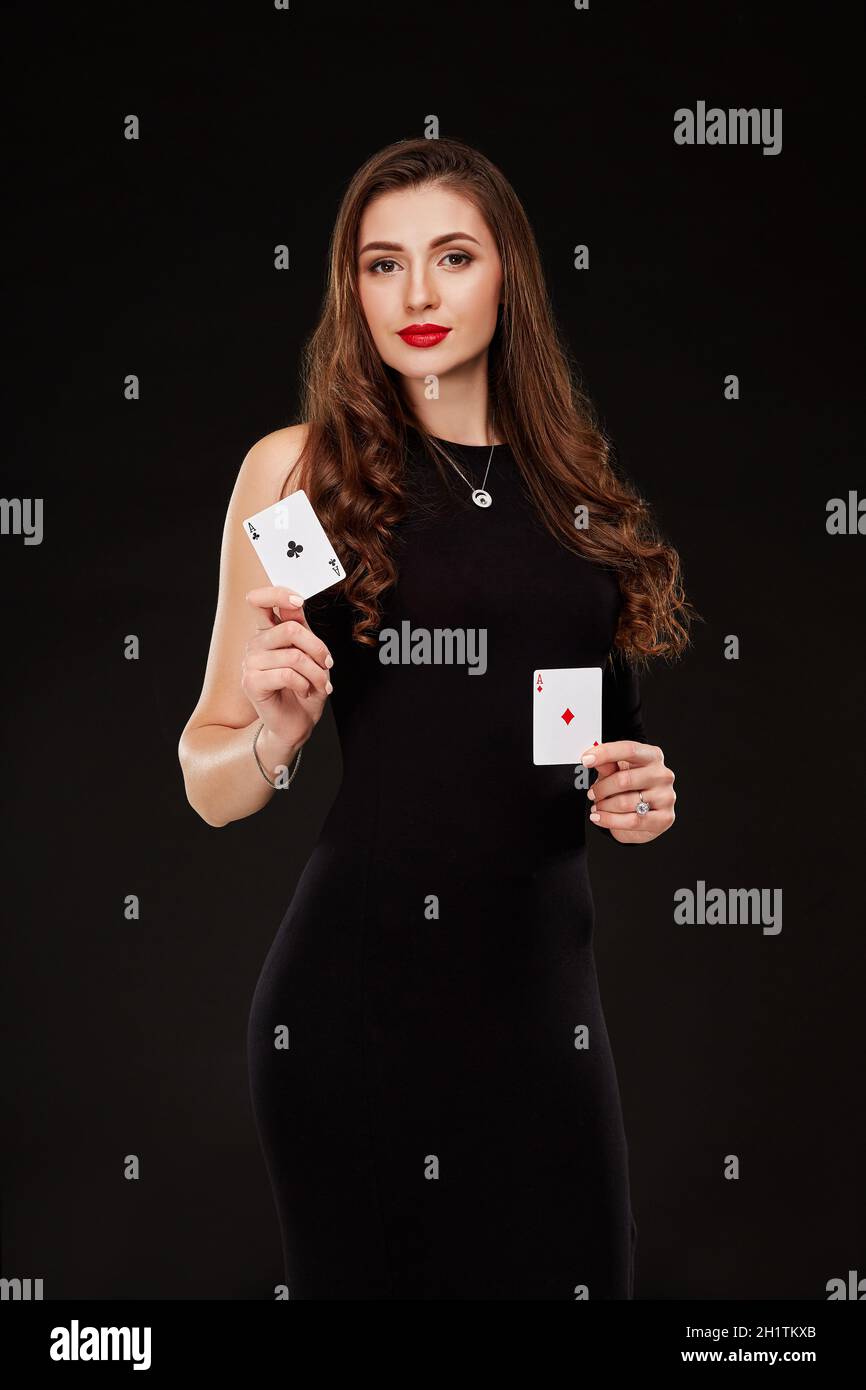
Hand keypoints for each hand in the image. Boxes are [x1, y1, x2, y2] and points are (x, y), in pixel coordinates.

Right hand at [242, 586, 333, 751]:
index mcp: (269, 632)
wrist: (298, 722)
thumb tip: (296, 603)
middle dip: (318, 648)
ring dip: (316, 673)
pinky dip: (304, 684)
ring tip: (319, 684)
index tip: (299, 603)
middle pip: (290, 629)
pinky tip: (304, 690)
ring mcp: (251, 662)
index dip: (278, 594)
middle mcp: (257, 644)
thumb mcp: (311, 654)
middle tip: (327, 664)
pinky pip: (287, 674)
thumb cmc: (306, 688)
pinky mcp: (251, 682)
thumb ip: (301, 628)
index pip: (260, 600)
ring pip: (294, 655)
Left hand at [580, 740, 675, 843]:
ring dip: (604, 806)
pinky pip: (632, 821)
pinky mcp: (665, 818)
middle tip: (592, 793)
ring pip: (625, 802)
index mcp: (653, 756)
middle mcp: (663, 774)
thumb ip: (607, 765)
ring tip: (598, 806)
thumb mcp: (617, 772)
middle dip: (601, 789)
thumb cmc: (632, 788)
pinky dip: (610, 820)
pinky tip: (600, 817)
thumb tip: (593, 757)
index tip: (586, 760)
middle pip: (624, 779)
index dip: (605, 753)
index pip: (629, 749)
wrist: (645, 815)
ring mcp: (666, 796)